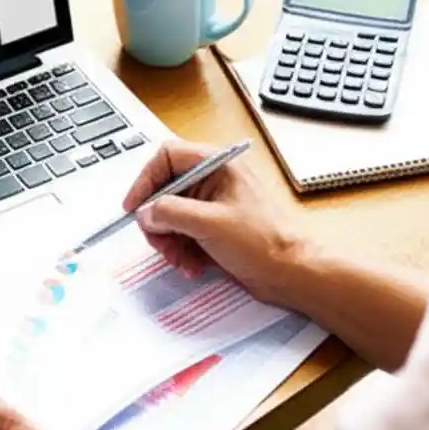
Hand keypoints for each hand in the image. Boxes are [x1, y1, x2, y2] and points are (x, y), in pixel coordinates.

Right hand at [124, 140, 303, 304]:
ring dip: (170, 242)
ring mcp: (214, 205)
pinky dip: (183, 251)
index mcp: (217, 165)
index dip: (145, 181)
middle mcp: (214, 180)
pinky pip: (185, 234)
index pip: (167, 157)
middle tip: (161, 242)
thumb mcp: (209, 223)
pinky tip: (193, 266)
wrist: (293, 272)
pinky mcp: (215, 228)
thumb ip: (170, 213)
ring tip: (181, 260)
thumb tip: (145, 212)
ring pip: (172, 216)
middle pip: (165, 190)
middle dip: (159, 221)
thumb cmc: (266, 242)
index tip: (135, 207)